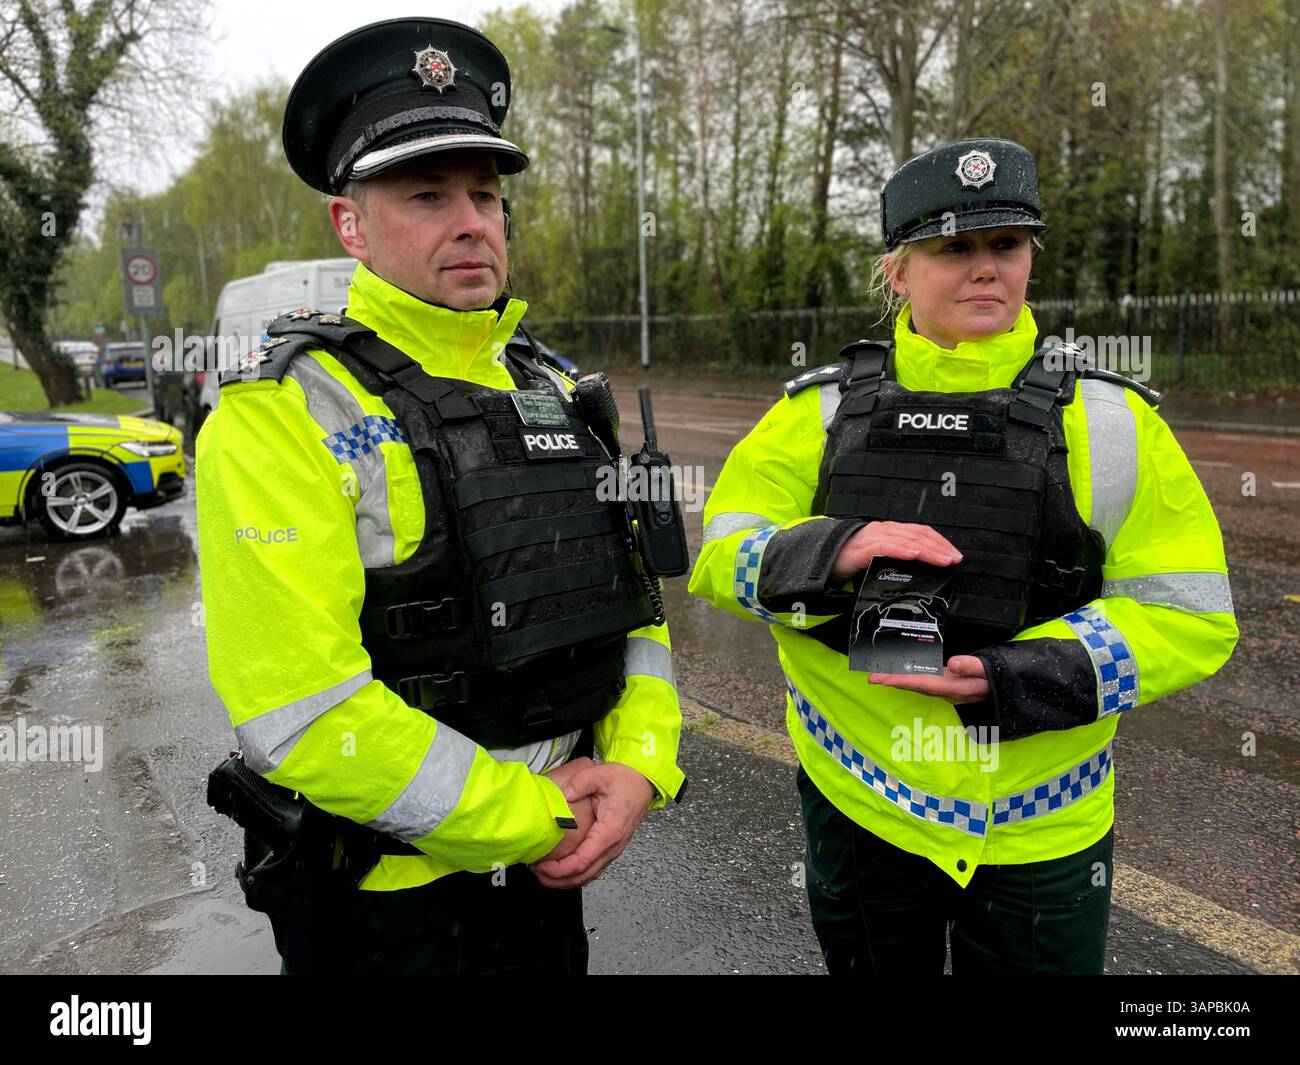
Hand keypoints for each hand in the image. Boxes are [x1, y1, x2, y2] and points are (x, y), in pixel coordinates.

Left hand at [530, 762, 655, 888]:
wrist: (643, 782)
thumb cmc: (626, 780)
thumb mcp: (600, 774)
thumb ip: (579, 783)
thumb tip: (562, 795)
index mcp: (609, 831)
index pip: (582, 861)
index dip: (560, 869)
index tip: (542, 866)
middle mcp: (614, 845)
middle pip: (584, 875)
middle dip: (558, 880)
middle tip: (537, 873)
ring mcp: (614, 849)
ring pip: (589, 876)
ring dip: (566, 880)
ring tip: (545, 875)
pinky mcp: (612, 848)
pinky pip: (594, 868)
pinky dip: (577, 875)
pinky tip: (563, 871)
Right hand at [832, 521, 961, 580]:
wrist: (825, 560)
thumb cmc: (853, 560)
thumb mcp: (880, 556)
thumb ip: (898, 557)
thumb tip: (922, 568)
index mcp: (890, 531)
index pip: (921, 532)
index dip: (940, 541)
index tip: (954, 554)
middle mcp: (884, 530)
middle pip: (917, 534)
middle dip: (939, 547)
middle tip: (954, 559)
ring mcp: (873, 537)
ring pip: (906, 540)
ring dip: (927, 550)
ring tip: (942, 560)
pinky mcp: (862, 549)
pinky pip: (885, 547)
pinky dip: (901, 550)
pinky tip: (913, 555)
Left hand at [868, 654, 989, 703]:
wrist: (1005, 690)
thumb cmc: (997, 679)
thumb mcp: (988, 669)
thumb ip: (971, 666)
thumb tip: (951, 664)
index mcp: (954, 687)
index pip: (923, 684)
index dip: (901, 681)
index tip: (883, 679)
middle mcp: (947, 691)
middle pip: (915, 686)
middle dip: (893, 682)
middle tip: (871, 677)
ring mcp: (946, 689)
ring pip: (918, 686)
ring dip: (899, 681)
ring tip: (880, 676)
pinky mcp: (947, 685)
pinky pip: (924, 683)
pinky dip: (910, 679)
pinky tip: (902, 674)